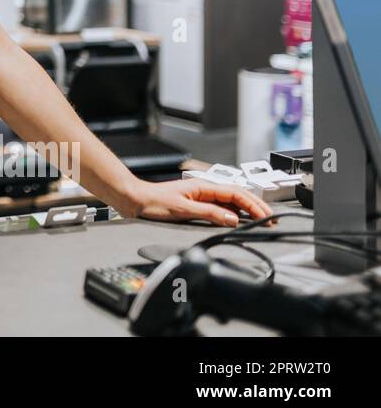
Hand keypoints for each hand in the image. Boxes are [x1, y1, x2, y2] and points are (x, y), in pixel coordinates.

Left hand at [121, 178, 274, 226]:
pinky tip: (239, 220)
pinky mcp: (197, 204)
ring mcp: (201, 196)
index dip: (253, 204)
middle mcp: (204, 189)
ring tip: (261, 220)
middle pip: (237, 196)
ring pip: (230, 202)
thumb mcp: (184, 209)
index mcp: (204, 186)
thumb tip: (233, 218)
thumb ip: (210, 213)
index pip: (236, 194)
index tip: (266, 215)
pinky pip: (221, 207)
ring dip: (247, 210)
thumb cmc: (154, 201)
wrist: (136, 200)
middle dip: (256, 206)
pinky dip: (234, 213)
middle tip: (271, 218)